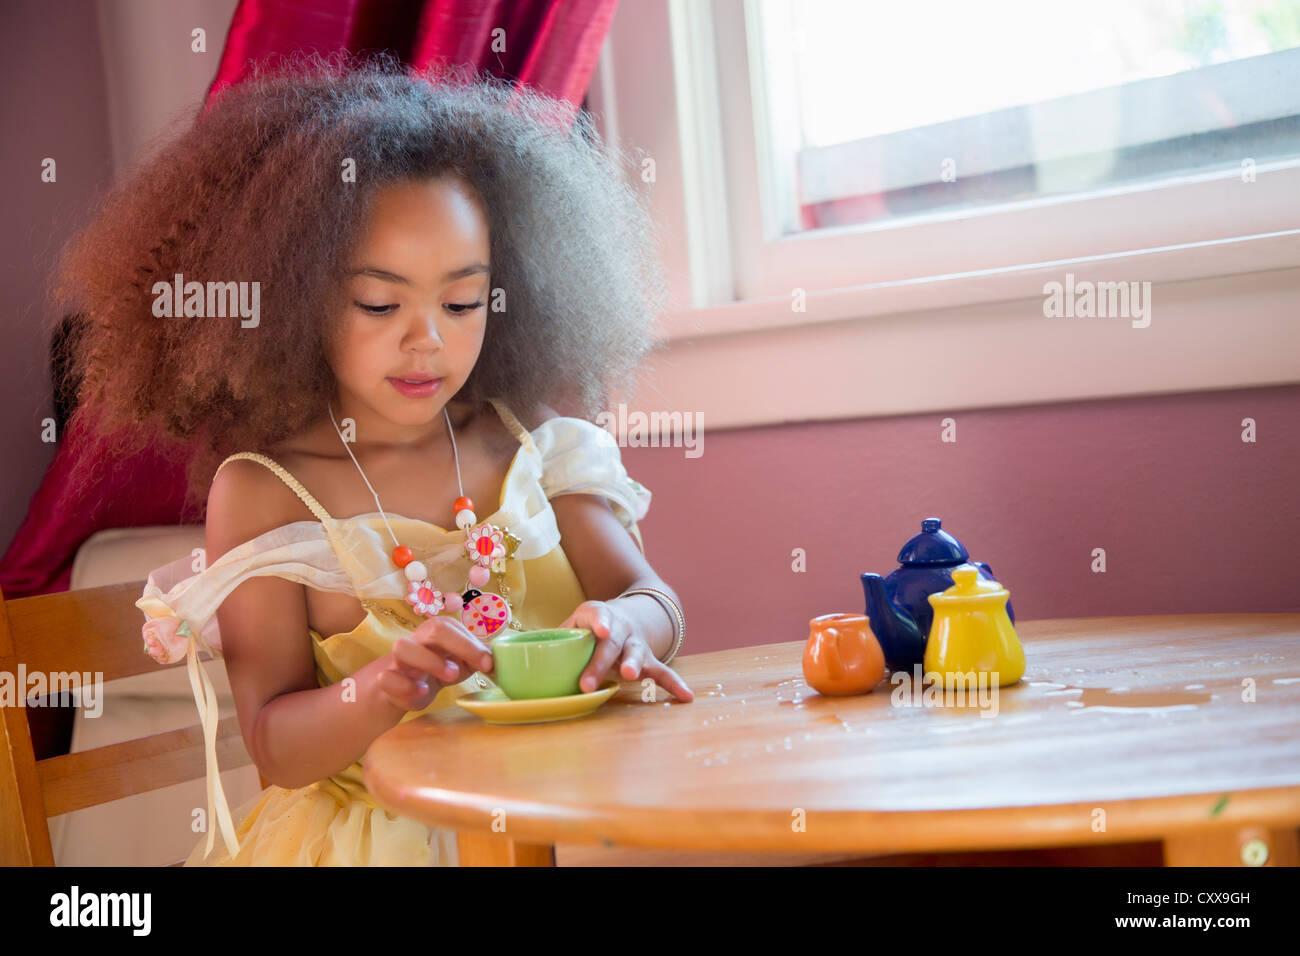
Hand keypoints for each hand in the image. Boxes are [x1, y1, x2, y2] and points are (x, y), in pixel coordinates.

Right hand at [376, 616, 494, 712]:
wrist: (409, 686)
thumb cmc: (443, 666)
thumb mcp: (465, 661)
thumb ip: (483, 657)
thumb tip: (505, 659)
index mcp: (439, 630)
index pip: (455, 628)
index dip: (473, 646)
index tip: (488, 665)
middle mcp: (419, 639)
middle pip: (433, 629)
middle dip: (457, 647)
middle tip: (472, 668)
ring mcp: (400, 659)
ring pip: (402, 647)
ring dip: (428, 661)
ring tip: (449, 676)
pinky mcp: (388, 679)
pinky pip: (387, 677)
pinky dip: (405, 685)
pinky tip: (421, 692)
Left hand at [560, 600, 693, 701]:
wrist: (627, 615)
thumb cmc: (589, 626)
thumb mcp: (572, 623)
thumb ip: (547, 638)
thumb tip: (502, 659)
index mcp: (597, 615)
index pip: (597, 616)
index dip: (598, 622)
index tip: (599, 631)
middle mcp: (620, 627)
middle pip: (611, 644)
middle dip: (600, 662)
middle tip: (588, 683)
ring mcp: (636, 643)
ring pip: (637, 654)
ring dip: (634, 664)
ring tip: (630, 675)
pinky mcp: (649, 658)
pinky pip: (663, 672)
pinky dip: (674, 684)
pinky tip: (687, 697)